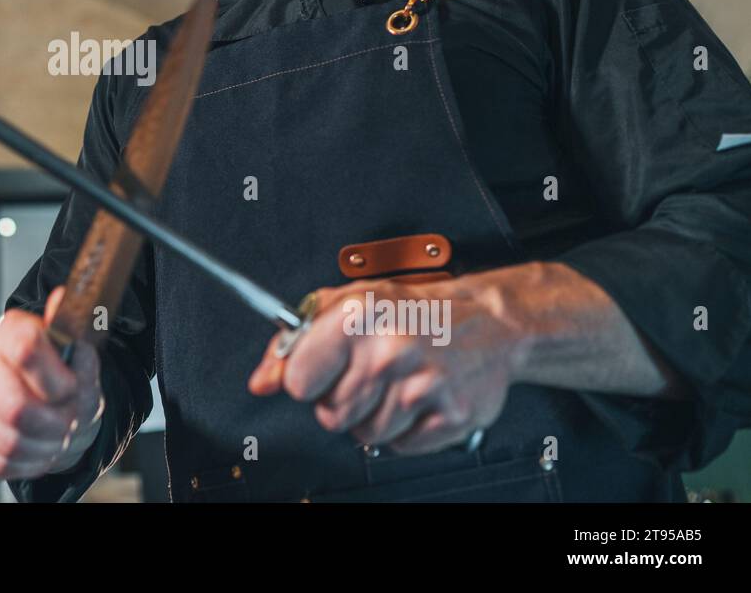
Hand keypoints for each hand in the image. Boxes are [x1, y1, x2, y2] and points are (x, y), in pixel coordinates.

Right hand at [0, 286, 104, 480]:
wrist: (41, 409)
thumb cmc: (63, 384)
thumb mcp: (81, 361)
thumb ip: (76, 334)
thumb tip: (61, 299)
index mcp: (11, 329)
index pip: (26, 351)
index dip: (57, 381)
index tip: (71, 390)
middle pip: (16, 408)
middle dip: (52, 427)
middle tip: (67, 425)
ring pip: (8, 441)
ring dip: (41, 448)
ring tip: (53, 439)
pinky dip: (23, 463)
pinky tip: (33, 449)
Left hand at [247, 275, 524, 454]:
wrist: (489, 320)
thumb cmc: (413, 308)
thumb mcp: (348, 304)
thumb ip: (295, 341)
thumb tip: (261, 382)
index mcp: (357, 317)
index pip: (298, 382)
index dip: (308, 380)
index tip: (323, 370)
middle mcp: (390, 349)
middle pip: (330, 416)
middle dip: (342, 400)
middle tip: (369, 374)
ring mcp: (423, 384)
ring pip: (365, 435)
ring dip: (375, 416)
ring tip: (396, 384)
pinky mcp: (451, 415)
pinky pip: (402, 446)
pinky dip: (407, 430)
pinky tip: (418, 398)